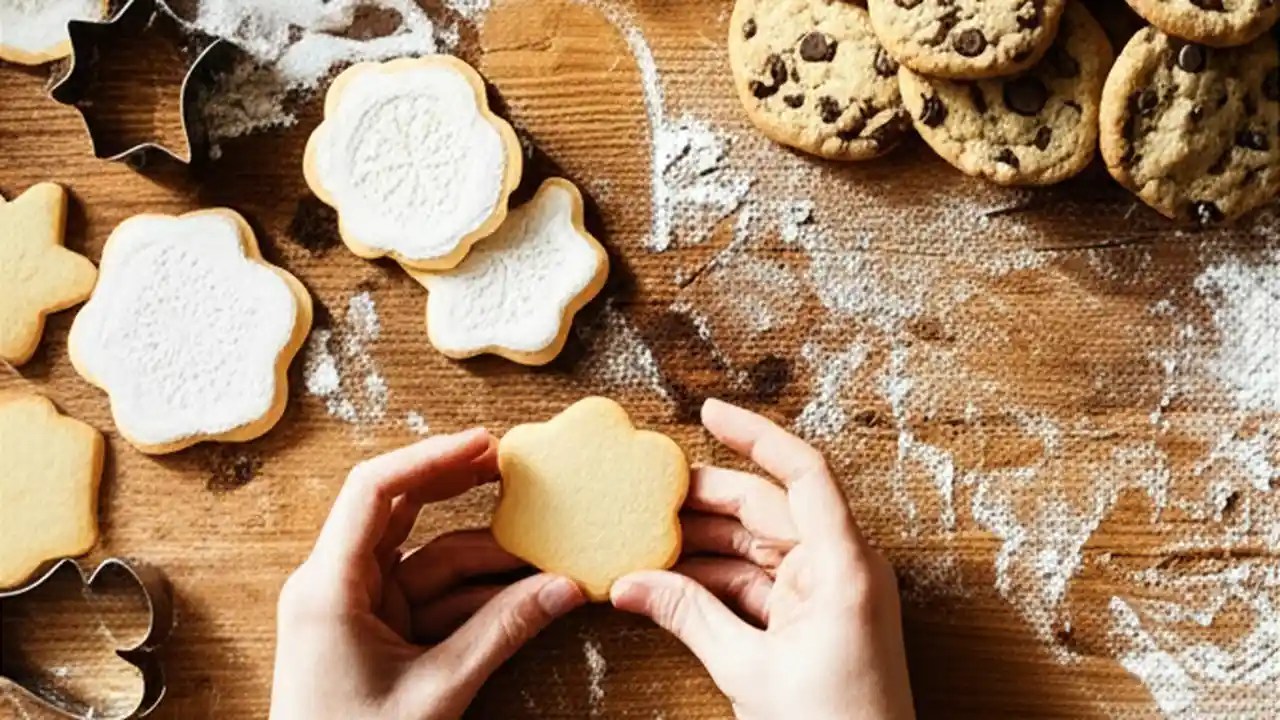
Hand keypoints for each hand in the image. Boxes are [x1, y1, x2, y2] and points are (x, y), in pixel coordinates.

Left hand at [271, 429, 585, 719]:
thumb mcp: (435, 693)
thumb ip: (501, 634)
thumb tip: (564, 588)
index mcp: (328, 587)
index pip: (373, 491)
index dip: (431, 458)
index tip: (484, 444)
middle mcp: (336, 586)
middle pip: (401, 512)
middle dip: (460, 489)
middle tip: (515, 468)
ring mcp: (358, 608)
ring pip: (429, 560)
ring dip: (486, 556)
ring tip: (543, 550)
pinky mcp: (378, 633)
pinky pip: (433, 597)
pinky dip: (477, 594)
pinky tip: (523, 590)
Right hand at [611, 399, 914, 719]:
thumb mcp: (749, 670)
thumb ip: (687, 617)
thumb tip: (629, 584)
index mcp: (843, 565)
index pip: (804, 472)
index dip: (757, 434)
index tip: (709, 412)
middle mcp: (841, 568)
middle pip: (769, 508)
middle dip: (705, 500)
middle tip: (648, 493)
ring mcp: (827, 594)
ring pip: (758, 546)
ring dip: (704, 544)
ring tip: (647, 540)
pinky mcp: (812, 620)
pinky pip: (758, 582)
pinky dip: (716, 580)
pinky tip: (671, 581)